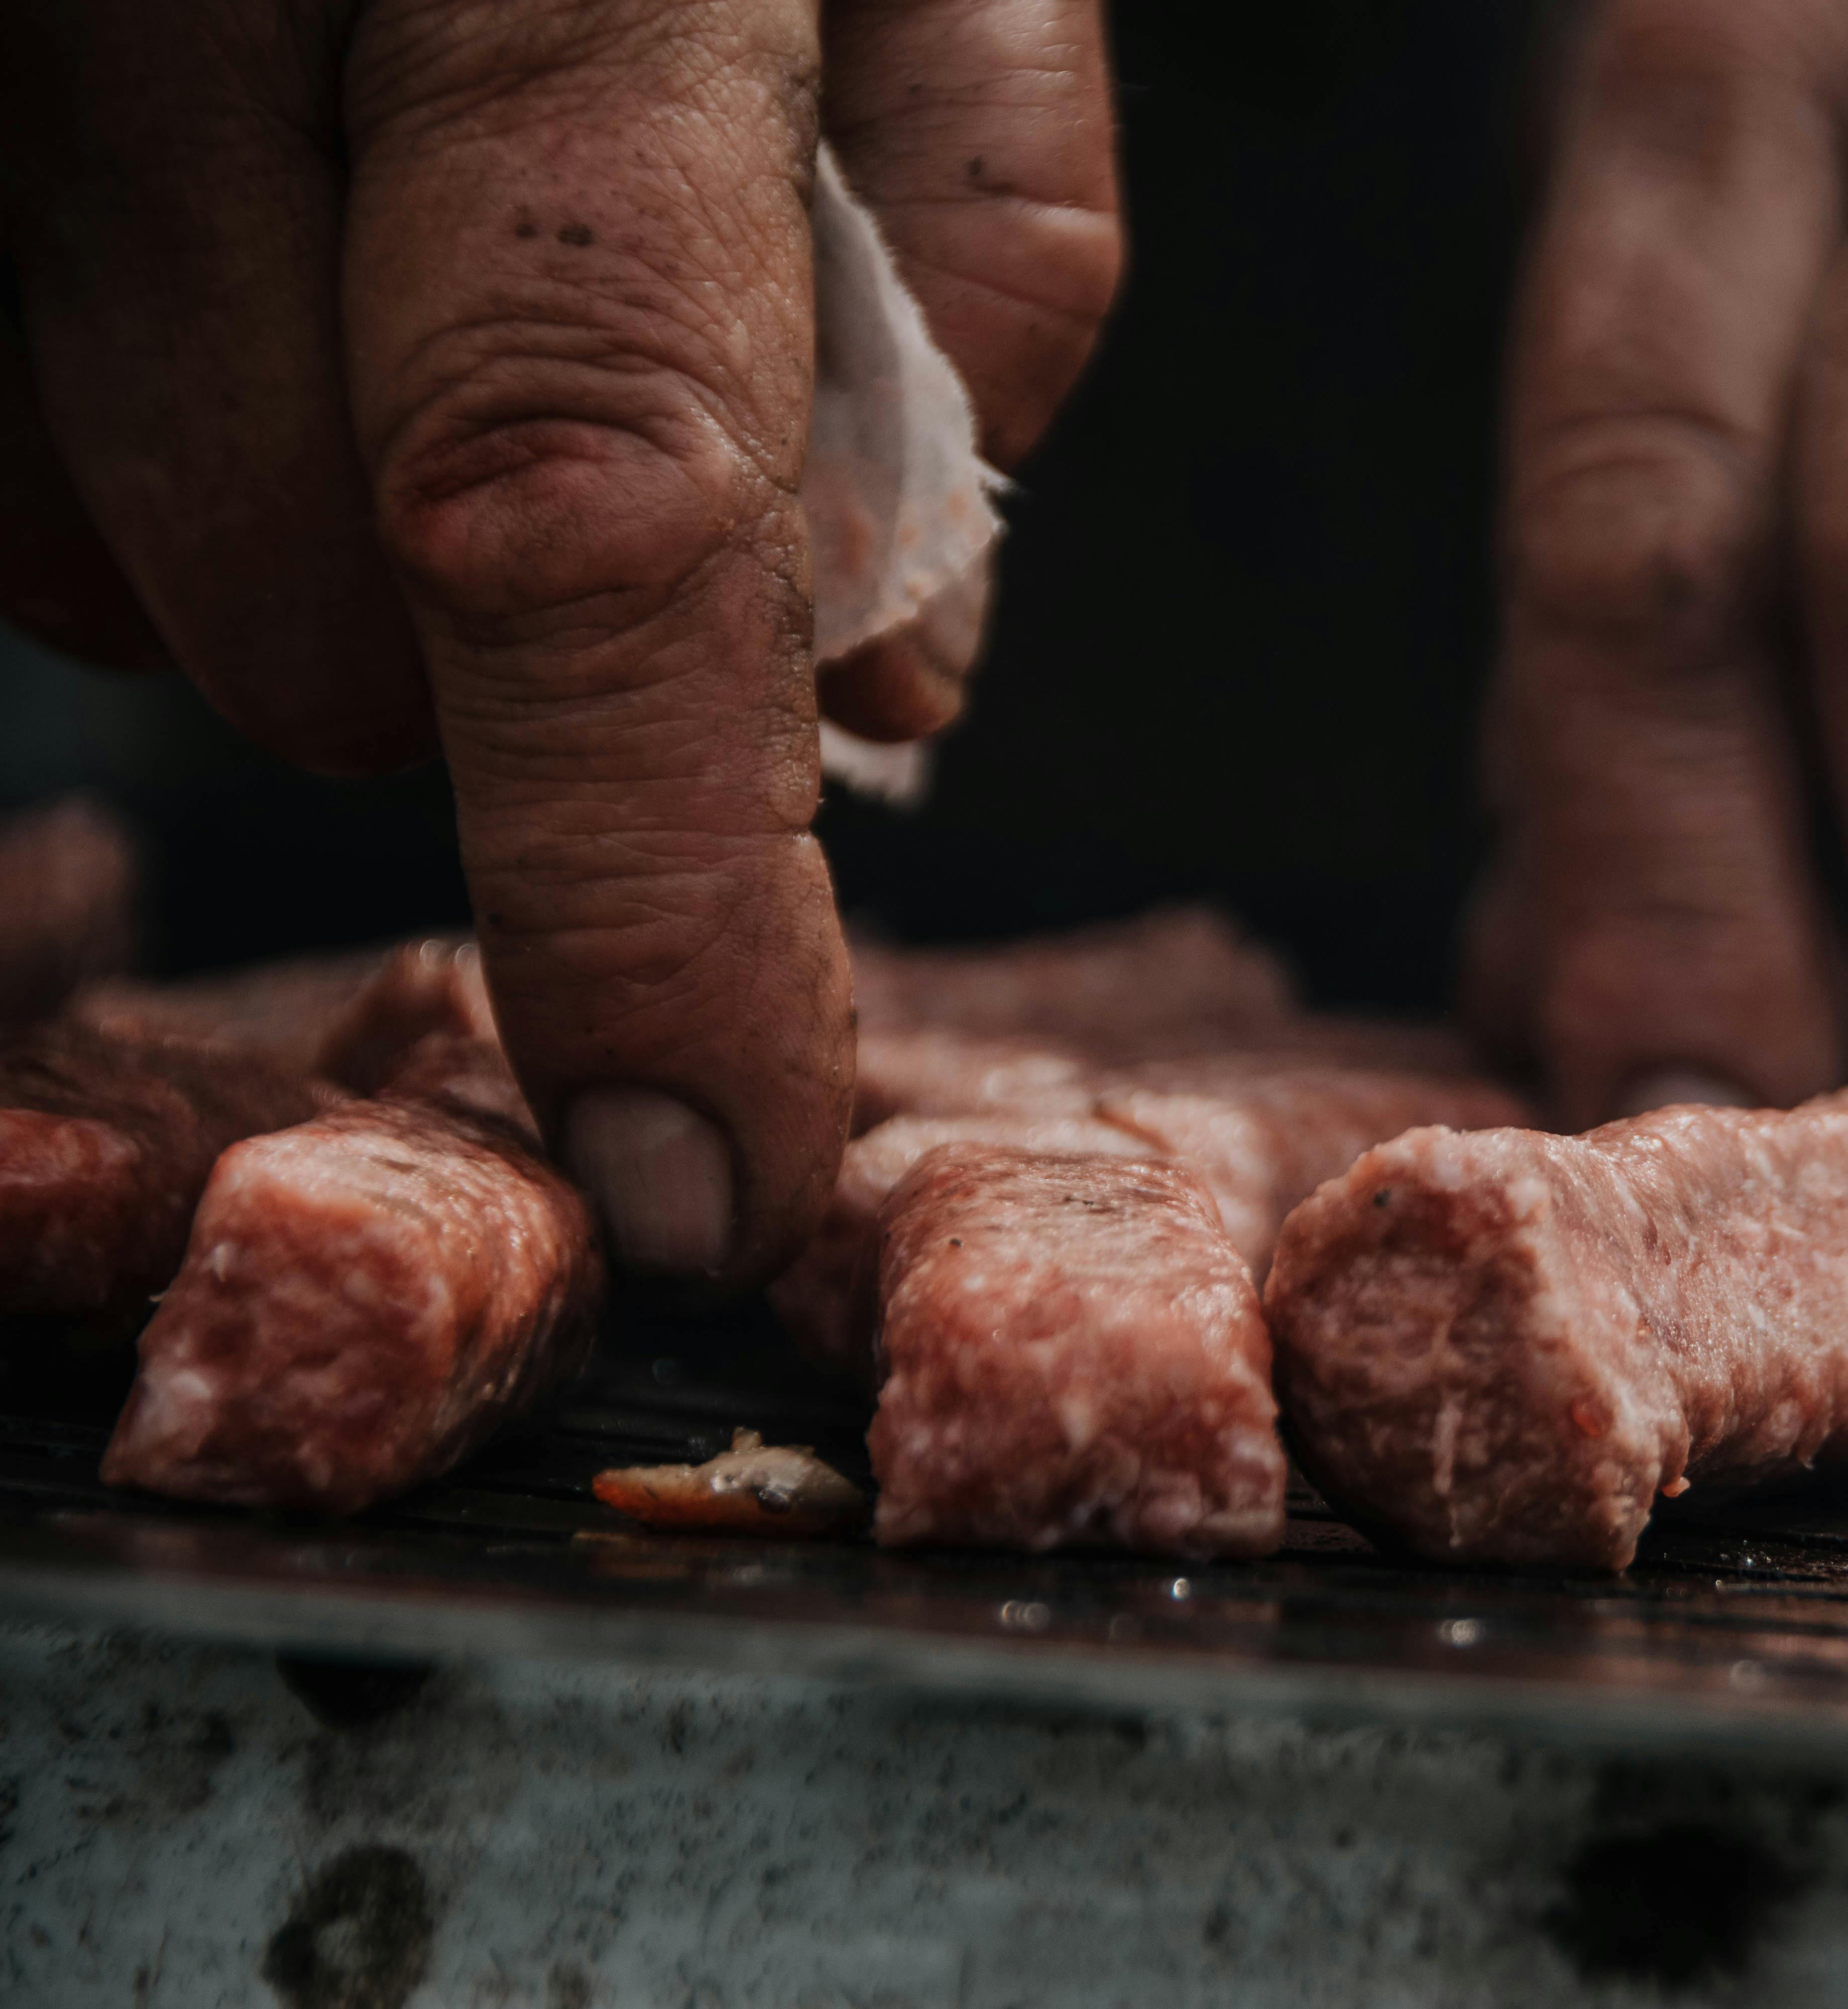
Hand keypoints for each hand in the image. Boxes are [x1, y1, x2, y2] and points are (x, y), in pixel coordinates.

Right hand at [0, 0, 1120, 1278]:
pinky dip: (63, 454)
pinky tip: (167, 302)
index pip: (591, 494)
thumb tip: (898, 697)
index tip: (716, 1166)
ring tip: (333, 327)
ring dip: (234, 550)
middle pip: (297, 570)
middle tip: (537, 526)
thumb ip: (962, 262)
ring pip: (60, 532)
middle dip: (449, 676)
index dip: (648, 888)